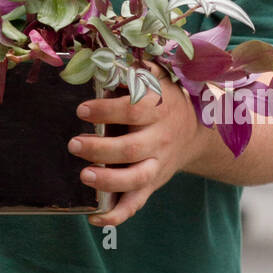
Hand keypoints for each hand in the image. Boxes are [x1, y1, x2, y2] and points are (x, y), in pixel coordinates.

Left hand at [68, 61, 202, 226]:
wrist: (198, 131)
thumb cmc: (163, 99)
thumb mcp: (157, 79)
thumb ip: (134, 70)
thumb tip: (103, 55)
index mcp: (159, 109)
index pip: (135, 110)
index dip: (108, 110)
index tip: (82, 109)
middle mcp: (160, 139)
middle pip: (132, 148)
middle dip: (101, 149)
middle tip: (74, 144)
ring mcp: (157, 165)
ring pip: (136, 179)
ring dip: (109, 181)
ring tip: (84, 176)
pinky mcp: (152, 185)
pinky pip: (136, 204)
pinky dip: (116, 215)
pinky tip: (94, 217)